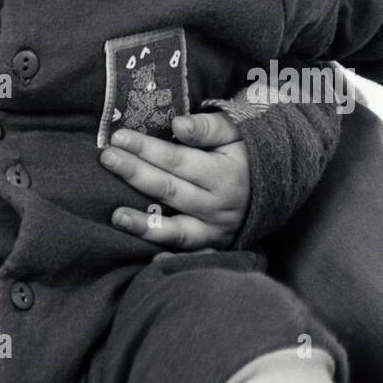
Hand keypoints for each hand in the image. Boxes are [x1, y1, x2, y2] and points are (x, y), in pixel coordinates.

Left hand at [100, 109, 249, 248]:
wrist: (276, 187)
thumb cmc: (245, 154)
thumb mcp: (236, 133)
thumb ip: (208, 128)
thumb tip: (177, 124)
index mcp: (224, 175)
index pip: (177, 160)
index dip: (146, 149)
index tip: (119, 137)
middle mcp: (219, 206)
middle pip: (169, 190)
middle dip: (134, 173)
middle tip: (106, 158)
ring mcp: (215, 231)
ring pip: (175, 230)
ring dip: (144, 224)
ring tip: (115, 216)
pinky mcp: (212, 248)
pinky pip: (186, 255)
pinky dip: (167, 257)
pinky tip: (145, 257)